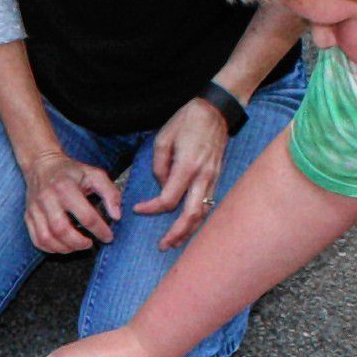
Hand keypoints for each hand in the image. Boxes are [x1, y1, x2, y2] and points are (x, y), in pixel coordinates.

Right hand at [21, 150, 121, 253]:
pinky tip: (64, 245)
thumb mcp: (95, 175)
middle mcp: (47, 198)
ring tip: (78, 245)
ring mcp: (35, 209)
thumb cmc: (71, 172)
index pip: (86, 216)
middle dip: (79, 243)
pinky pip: (37, 240)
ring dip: (65, 248)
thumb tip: (116, 216)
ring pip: (47, 238)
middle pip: (62, 230)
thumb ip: (110, 193)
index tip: (108, 236)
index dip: (100, 230)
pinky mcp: (28, 216)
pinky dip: (51, 248)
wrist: (42, 165)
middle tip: (90, 244)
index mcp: (66, 187)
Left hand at [137, 98, 230, 249]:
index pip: (168, 199)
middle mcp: (203, 176)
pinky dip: (198, 218)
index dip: (152, 208)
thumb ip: (159, 167)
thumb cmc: (187, 121)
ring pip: (203, 213)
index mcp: (187, 166)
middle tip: (162, 246)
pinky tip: (188, 226)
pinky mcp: (217, 177)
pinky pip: (208, 203)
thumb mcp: (163, 139)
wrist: (216, 110)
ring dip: (189, 230)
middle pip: (191, 215)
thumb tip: (162, 185)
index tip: (138, 209)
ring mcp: (213, 178)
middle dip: (177, 233)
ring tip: (175, 242)